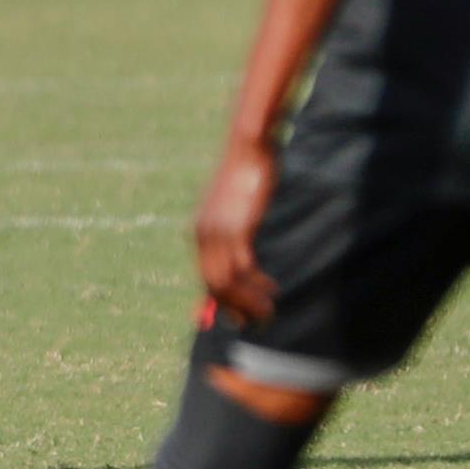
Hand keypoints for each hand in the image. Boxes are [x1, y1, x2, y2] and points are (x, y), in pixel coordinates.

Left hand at [195, 138, 279, 326]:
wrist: (248, 148)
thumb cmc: (246, 174)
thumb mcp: (235, 205)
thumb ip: (234, 229)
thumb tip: (242, 253)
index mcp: (199, 232)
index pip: (205, 276)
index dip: (222, 300)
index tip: (241, 314)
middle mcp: (202, 235)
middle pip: (213, 285)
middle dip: (235, 308)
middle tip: (257, 320)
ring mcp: (216, 233)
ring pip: (226, 283)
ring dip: (247, 303)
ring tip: (268, 312)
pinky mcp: (235, 229)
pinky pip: (241, 270)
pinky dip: (255, 287)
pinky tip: (270, 291)